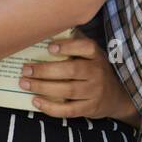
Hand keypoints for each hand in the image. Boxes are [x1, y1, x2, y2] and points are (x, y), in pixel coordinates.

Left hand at [21, 33, 139, 124]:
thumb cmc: (96, 71)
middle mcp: (97, 73)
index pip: (86, 47)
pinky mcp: (89, 108)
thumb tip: (51, 31)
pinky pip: (68, 109)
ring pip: (67, 90)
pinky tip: (36, 101)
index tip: (50, 47)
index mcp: (97, 56)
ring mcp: (94, 92)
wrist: (116, 96)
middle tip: (26, 69)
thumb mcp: (93, 56)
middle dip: (45, 70)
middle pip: (71, 70)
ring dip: (43, 87)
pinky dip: (50, 107)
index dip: (68, 46)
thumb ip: (77, 44)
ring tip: (25, 83)